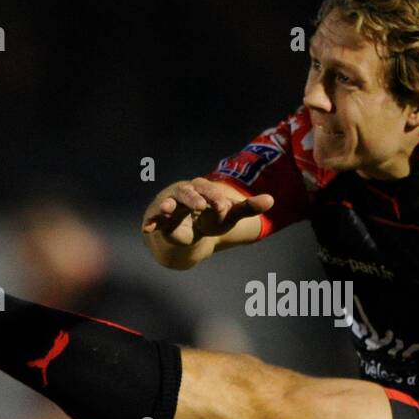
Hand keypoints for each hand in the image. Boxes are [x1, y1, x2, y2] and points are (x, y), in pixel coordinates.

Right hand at [141, 178, 272, 245]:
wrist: (185, 230)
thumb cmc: (208, 218)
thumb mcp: (228, 215)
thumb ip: (247, 208)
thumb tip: (272, 200)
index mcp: (203, 189)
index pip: (211, 191)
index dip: (218, 199)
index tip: (226, 209)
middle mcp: (185, 192)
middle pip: (189, 192)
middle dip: (195, 199)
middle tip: (202, 207)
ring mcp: (170, 204)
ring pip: (169, 202)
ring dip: (170, 205)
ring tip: (170, 210)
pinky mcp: (159, 217)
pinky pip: (154, 218)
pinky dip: (151, 222)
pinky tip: (146, 229)